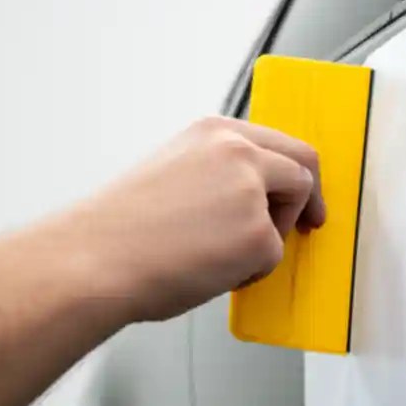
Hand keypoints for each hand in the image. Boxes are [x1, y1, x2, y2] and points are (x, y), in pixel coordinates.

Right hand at [50, 116, 324, 321]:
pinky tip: (208, 271)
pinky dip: (248, 273)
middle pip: (304, 165)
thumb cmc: (119, 229)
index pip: (277, 143)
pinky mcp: (258, 233)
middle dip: (311, 198)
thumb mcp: (173, 173)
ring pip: (288, 217)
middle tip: (309, 224)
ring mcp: (251, 190)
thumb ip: (217, 174)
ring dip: (265, 240)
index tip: (298, 192)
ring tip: (216, 255)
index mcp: (213, 132)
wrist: (95, 259)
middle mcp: (237, 151)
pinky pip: (271, 258)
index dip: (294, 172)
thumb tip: (248, 200)